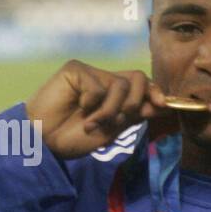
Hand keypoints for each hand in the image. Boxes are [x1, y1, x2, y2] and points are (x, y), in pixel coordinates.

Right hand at [27, 60, 174, 159]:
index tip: (162, 105)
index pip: (144, 85)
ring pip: (120, 85)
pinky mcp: (75, 70)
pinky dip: (92, 104)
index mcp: (116, 95)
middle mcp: (105, 81)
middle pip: (139, 78)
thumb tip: (163, 104)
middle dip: (134, 103)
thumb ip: (135, 114)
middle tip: (118, 121)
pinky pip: (98, 85)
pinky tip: (79, 109)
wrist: (46, 141)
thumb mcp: (112, 129)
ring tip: (91, 124)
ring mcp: (90, 73)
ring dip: (110, 111)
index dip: (156, 92)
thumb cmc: (75, 137)